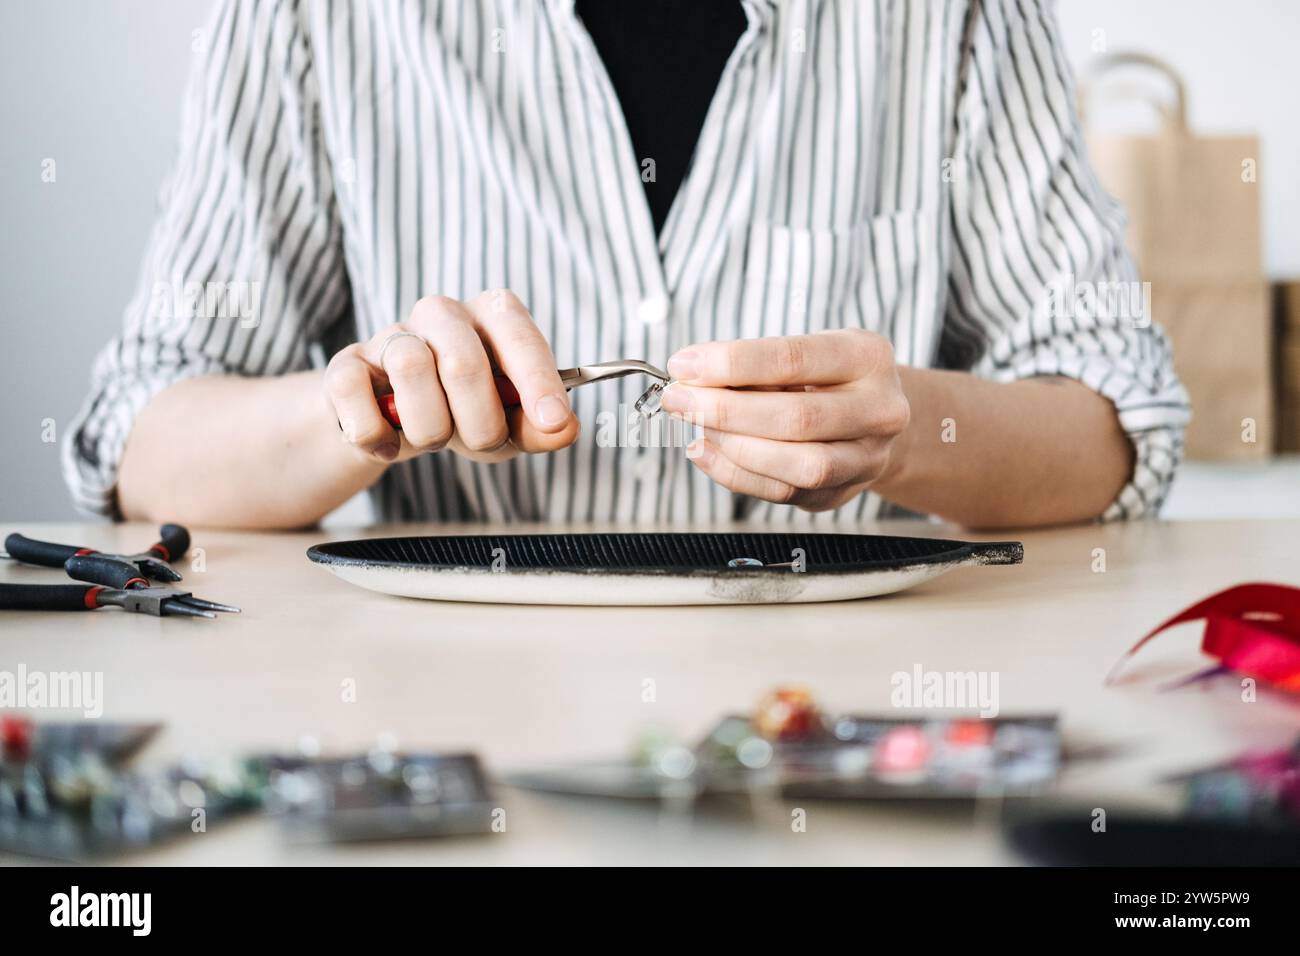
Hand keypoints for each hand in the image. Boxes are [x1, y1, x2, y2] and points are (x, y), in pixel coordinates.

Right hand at [324, 291, 578, 463]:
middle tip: (478, 441)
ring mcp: (391, 334)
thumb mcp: (509, 426)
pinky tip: (388, 443)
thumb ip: (539, 429)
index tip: (552, 420)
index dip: (536, 378)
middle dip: (478, 421)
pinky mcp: (347, 363)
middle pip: (463, 360)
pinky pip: (355, 393)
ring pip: (410, 369)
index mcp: (491, 317)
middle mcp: (442, 313)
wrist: (391, 427)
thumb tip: (564, 429)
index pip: (518, 333)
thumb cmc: (463, 414)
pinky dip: (376, 434)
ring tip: (431, 436)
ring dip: (428, 428)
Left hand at [660, 330, 909, 510]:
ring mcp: (866, 459)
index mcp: (868, 358)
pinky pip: (783, 493)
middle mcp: (879, 411)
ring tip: (695, 425)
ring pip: (797, 466)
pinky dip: (734, 474)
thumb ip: (757, 363)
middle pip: (796, 418)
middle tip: (679, 399)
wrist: (873, 417)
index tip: (685, 364)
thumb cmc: (828, 376)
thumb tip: (693, 376)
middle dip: (724, 410)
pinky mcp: (841, 494)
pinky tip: (705, 451)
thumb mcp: (806, 350)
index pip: (793, 358)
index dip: (732, 363)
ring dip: (732, 446)